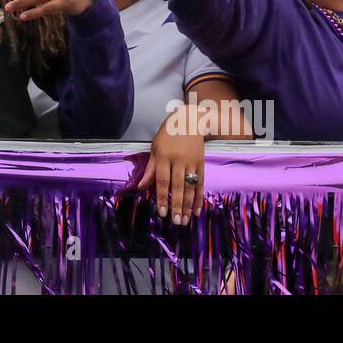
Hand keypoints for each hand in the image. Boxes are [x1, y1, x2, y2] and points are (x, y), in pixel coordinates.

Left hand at [129, 107, 205, 224]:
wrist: (190, 120)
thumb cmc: (168, 134)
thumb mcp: (155, 148)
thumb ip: (150, 169)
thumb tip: (141, 187)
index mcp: (164, 156)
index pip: (162, 181)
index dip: (162, 198)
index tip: (162, 212)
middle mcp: (179, 160)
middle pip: (177, 187)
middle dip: (176, 206)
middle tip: (175, 222)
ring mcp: (192, 162)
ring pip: (190, 187)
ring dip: (187, 206)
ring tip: (184, 220)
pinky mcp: (201, 163)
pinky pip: (200, 183)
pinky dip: (199, 198)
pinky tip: (196, 210)